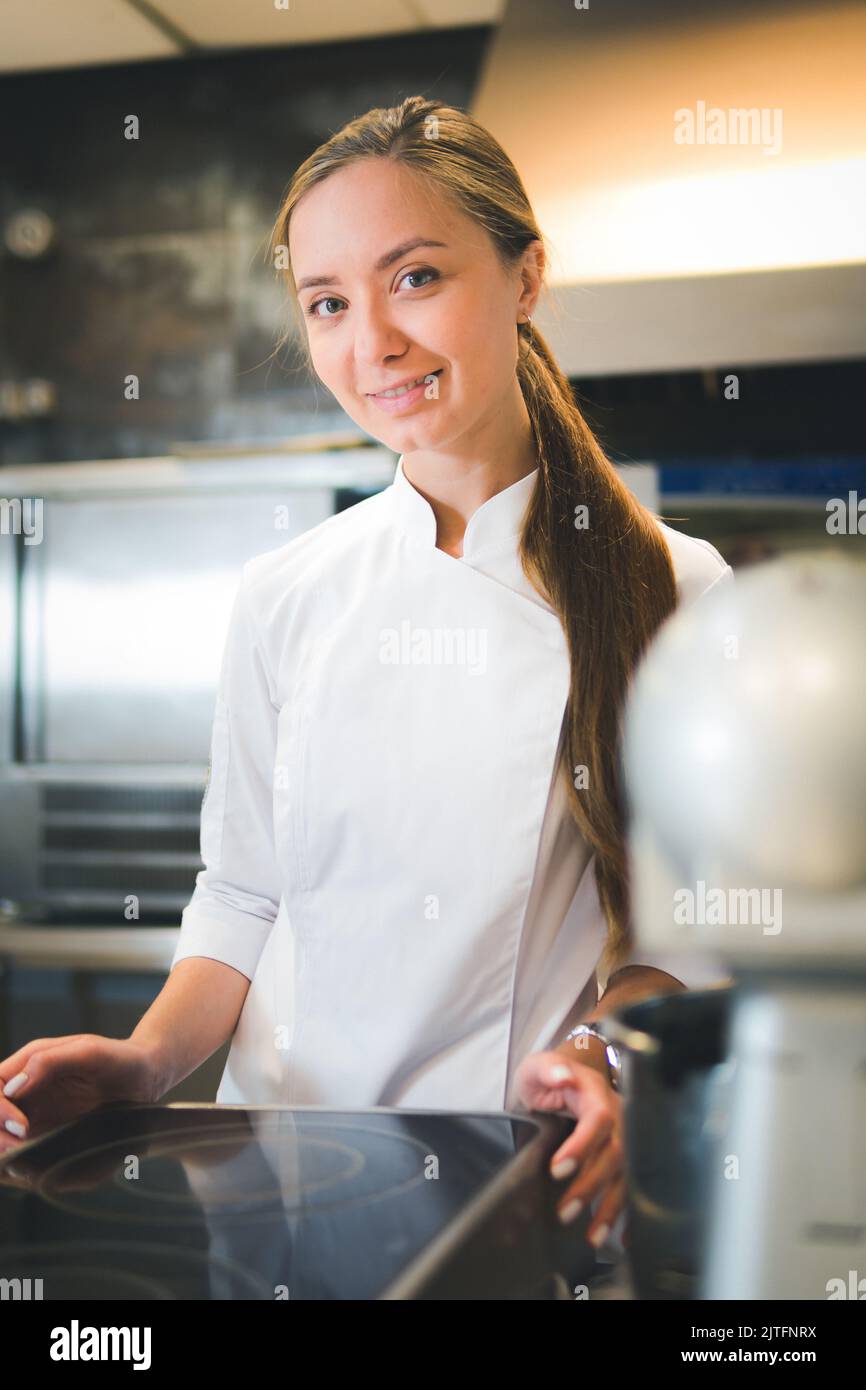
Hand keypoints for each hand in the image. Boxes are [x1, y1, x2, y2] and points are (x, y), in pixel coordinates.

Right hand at [0, 1034, 157, 1157]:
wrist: (145, 1078)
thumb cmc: (118, 1057)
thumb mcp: (88, 1052)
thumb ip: (48, 1063)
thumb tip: (12, 1088)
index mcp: (26, 1068)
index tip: (22, 1126)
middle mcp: (24, 1096)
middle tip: (19, 1150)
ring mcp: (34, 1119)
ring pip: (4, 1143)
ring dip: (8, 1156)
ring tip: (26, 1166)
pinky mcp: (48, 1140)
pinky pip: (26, 1159)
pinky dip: (26, 1167)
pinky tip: (40, 1171)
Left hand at [516, 1048, 625, 1248]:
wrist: (563, 1079)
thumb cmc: (547, 1076)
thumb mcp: (539, 1066)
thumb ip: (548, 1069)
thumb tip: (563, 1075)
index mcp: (597, 1093)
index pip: (599, 1119)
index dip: (582, 1145)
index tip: (557, 1169)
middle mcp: (619, 1117)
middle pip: (617, 1153)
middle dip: (593, 1185)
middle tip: (565, 1212)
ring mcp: (626, 1138)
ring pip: (628, 1175)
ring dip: (612, 1208)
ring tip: (593, 1236)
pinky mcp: (624, 1157)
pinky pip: (633, 1186)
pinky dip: (630, 1214)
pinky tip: (623, 1238)